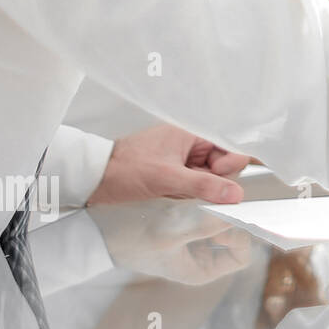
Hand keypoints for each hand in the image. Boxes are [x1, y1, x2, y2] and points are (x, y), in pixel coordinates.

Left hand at [87, 123, 249, 205]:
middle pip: (220, 164)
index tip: (217, 178)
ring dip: (194, 188)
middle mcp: (188, 143)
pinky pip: (192, 183)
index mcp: (190, 134)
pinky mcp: (172, 171)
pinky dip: (185, 192)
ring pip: (206, 177)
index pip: (228, 147)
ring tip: (172, 189)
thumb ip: (204, 185)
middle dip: (209, 180)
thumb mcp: (168, 179)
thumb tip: (234, 194)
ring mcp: (180, 158)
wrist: (94, 178)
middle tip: (188, 185)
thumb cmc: (126, 169)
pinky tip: (168, 192)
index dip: (227, 165)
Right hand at [88, 199, 253, 284]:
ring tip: (204, 188)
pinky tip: (192, 185)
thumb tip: (242, 210)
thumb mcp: (174, 226)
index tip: (232, 213)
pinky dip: (201, 196)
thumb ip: (210, 221)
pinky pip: (202, 208)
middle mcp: (197, 256)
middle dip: (228, 212)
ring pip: (218, 218)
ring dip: (215, 201)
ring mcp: (188, 239)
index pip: (241, 255)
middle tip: (220, 193)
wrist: (92, 225)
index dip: (242, 234)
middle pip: (232, 233)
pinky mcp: (178, 222)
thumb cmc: (128, 233)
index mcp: (199, 270)